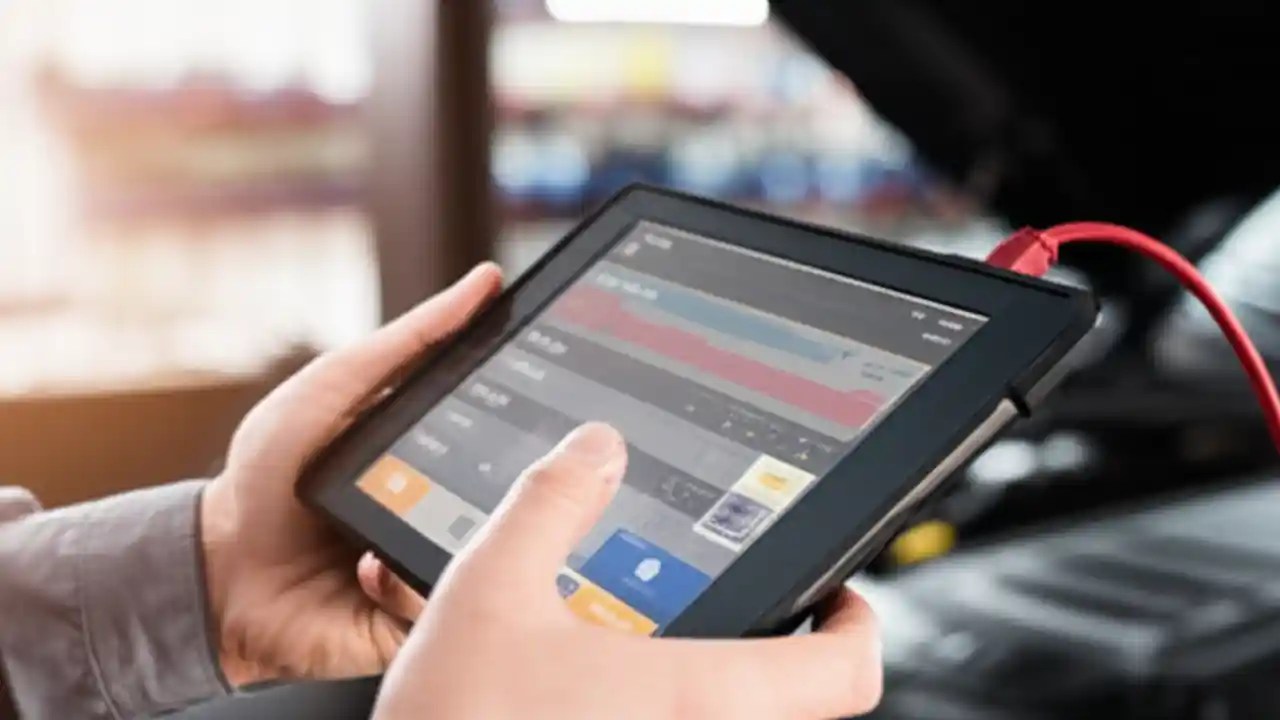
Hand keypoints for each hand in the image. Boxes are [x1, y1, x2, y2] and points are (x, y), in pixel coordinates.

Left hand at [200, 263, 500, 685]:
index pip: (512, 441)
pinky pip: (436, 606)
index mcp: (444, 460)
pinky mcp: (407, 621)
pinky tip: (364, 566)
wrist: (214, 565)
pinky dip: (403, 584)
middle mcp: (449, 515)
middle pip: (516, 503)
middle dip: (518, 488)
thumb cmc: (269, 472)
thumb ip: (412, 339)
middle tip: (519, 472)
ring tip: (417, 520)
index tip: (566, 402)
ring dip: (457, 538)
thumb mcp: (340, 383)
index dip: (542, 425)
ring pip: (489, 560)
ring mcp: (431, 568)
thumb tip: (485, 282)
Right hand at [373, 423, 882, 719]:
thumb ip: (550, 502)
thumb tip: (594, 446)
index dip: (857, 625)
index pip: (846, 673)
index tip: (836, 594)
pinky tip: (603, 694)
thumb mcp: (489, 587)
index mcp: (694, 695)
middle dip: (778, 650)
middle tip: (736, 609)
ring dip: (720, 686)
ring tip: (660, 647)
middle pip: (799, 705)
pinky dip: (666, 713)